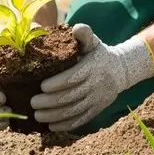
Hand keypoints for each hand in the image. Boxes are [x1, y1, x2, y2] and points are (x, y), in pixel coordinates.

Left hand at [30, 24, 153, 131]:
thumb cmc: (99, 53)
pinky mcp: (97, 110)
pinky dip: (66, 125)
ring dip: (55, 116)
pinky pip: (81, 120)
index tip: (41, 86)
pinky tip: (51, 127)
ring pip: (74, 111)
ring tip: (38, 116)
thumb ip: (84, 34)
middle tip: (33, 102)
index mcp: (92, 68)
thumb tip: (77, 28)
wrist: (120, 70)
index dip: (57, 84)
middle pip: (71, 97)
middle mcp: (95, 85)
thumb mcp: (93, 41)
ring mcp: (97, 100)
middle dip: (50, 102)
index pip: (73, 78)